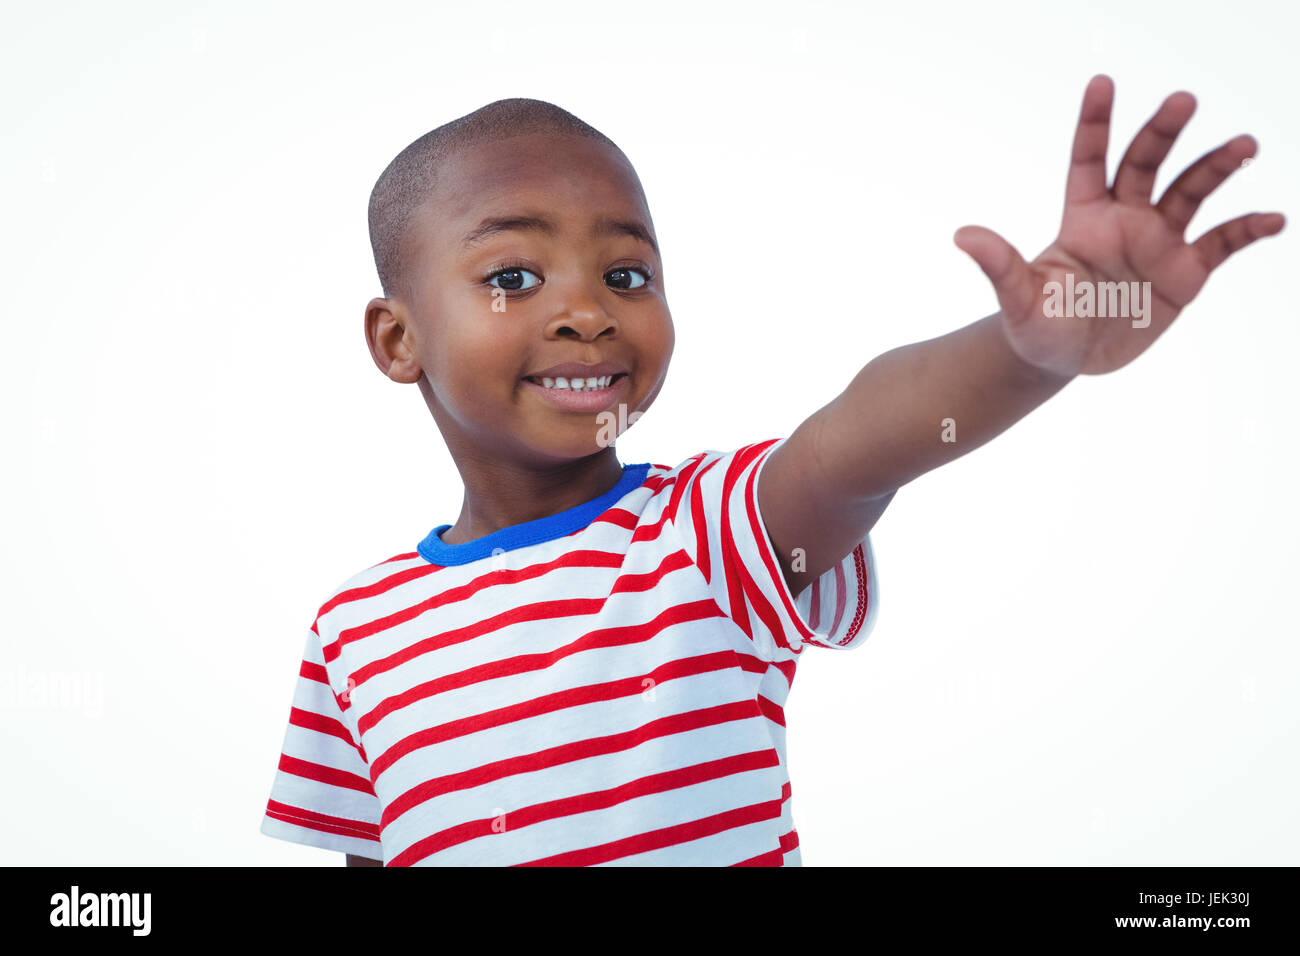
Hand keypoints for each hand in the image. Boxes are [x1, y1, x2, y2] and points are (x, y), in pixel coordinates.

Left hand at [954, 75, 1284, 376]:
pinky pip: (1223, 242)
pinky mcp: (1186, 272)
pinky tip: (1274, 220)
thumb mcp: (1017, 300)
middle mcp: (1124, 219)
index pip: (1089, 160)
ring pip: (1191, 192)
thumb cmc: (1036, 326)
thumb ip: (999, 266)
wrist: (1067, 360)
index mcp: (1082, 218)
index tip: (1102, 82)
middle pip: (1145, 164)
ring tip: (1244, 144)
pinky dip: (1248, 229)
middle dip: (1163, 132)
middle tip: (1182, 100)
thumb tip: (962, 235)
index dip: (1095, 123)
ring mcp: (1158, 241)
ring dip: (1217, 167)